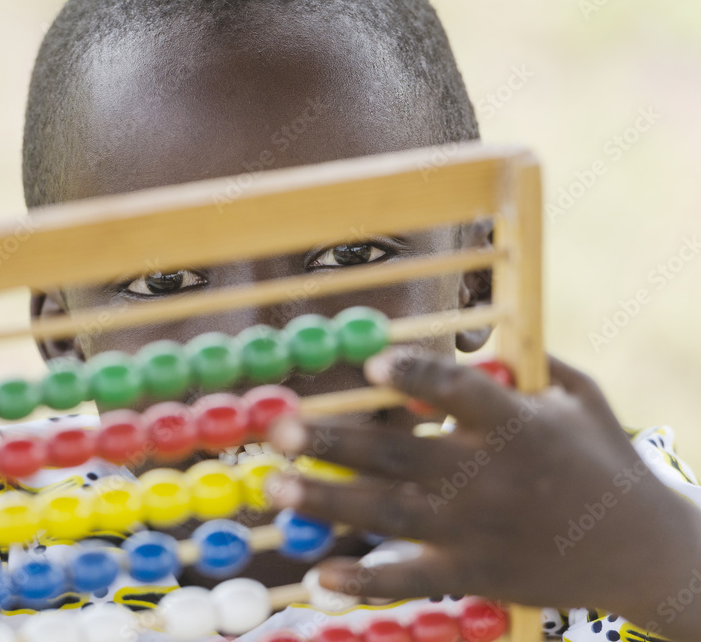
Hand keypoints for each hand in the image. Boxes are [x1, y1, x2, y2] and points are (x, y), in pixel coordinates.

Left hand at [267, 348, 700, 636]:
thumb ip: (526, 362)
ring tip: (276, 487)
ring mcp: (475, 529)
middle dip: (336, 442)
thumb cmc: (603, 460)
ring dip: (327, 500)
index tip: (369, 365)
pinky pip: (410, 578)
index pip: (457, 393)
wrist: (642, 550)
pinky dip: (364, 579)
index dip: (414, 379)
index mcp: (513, 423)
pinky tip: (320, 573)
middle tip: (281, 430)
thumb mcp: (577, 396)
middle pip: (398, 454)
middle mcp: (487, 475)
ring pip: (389, 513)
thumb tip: (468, 339)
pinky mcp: (472, 573)